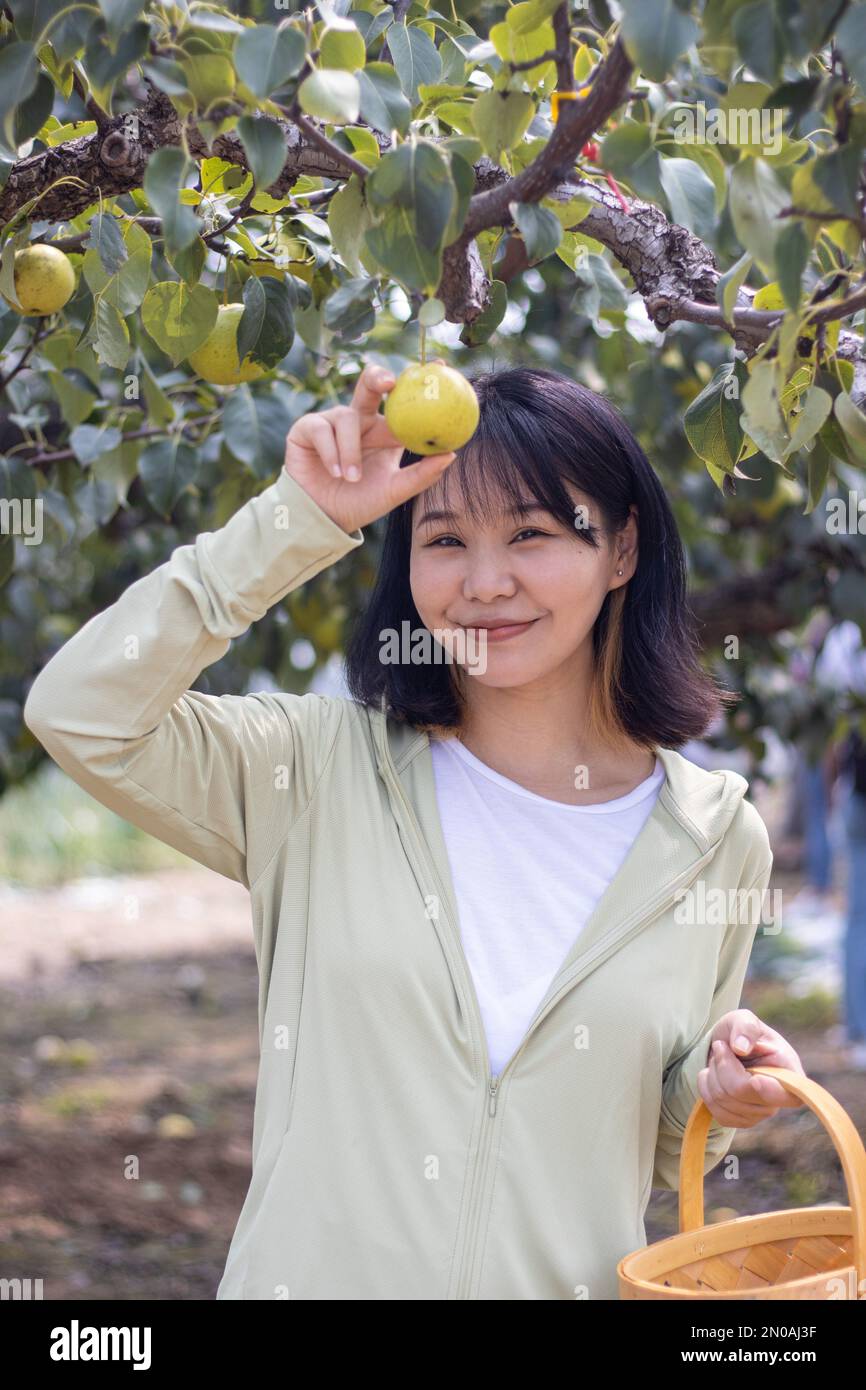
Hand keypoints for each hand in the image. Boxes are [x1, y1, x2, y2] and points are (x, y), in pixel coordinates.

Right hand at [282, 359, 455, 534]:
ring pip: (347, 416)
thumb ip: (421, 475)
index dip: (417, 380)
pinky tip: (335, 472)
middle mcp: (359, 421)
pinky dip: (331, 451)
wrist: (324, 519)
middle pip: (370, 385)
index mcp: (383, 431)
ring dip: (350, 450)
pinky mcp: (306, 429)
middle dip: (378, 377)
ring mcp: (332, 422)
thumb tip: (451, 454)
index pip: (402, 401)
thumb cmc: (360, 504)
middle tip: (390, 382)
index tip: (440, 365)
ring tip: (352, 478)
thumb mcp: (395, 491)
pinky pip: (321, 428)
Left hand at [697, 1009, 806, 1127]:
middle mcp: (778, 1098)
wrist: (726, 1048)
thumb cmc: (741, 1033)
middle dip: (723, 1065)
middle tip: (721, 1047)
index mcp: (789, 1071)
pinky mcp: (742, 1121)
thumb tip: (741, 1047)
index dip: (771, 1092)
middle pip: (742, 1093)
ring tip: (719, 1060)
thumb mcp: (743, 1019)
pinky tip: (713, 1076)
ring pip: (724, 1101)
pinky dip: (706, 1089)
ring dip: (712, 1075)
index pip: (791, 1095)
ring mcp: (761, 1113)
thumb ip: (745, 1027)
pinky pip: (717, 1112)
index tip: (755, 1080)